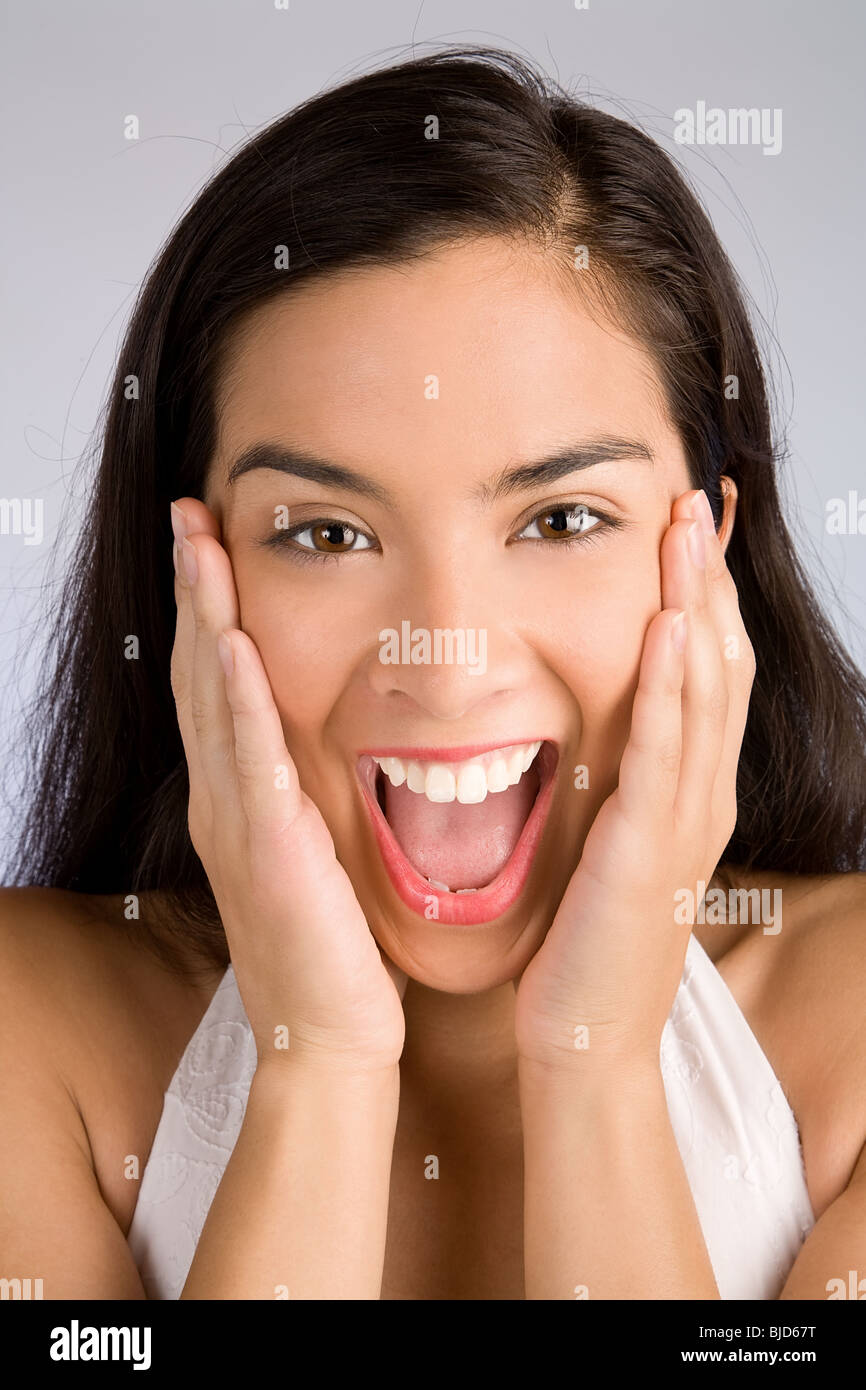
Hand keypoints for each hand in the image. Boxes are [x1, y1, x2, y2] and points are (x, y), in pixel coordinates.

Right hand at [170, 497, 406, 1075]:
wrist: (329, 1035)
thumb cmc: (332, 946)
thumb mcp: (317, 848)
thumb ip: (311, 791)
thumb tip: (332, 739)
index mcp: (240, 797)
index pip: (218, 683)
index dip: (211, 609)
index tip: (213, 541)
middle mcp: (224, 799)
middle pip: (201, 673)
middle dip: (196, 589)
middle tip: (190, 513)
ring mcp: (236, 823)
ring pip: (213, 699)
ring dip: (207, 616)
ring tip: (199, 543)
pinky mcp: (265, 849)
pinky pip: (248, 759)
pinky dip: (237, 698)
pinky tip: (233, 643)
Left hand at [513, 487, 755, 1072]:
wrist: (587, 1037)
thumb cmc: (587, 942)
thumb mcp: (609, 841)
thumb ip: (613, 779)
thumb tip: (592, 718)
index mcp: (690, 791)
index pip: (708, 672)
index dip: (703, 596)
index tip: (685, 529)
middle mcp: (702, 796)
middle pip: (719, 664)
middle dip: (706, 578)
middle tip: (690, 502)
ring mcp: (685, 822)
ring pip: (704, 692)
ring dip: (696, 604)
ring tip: (684, 533)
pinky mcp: (650, 849)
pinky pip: (667, 753)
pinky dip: (673, 686)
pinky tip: (671, 628)